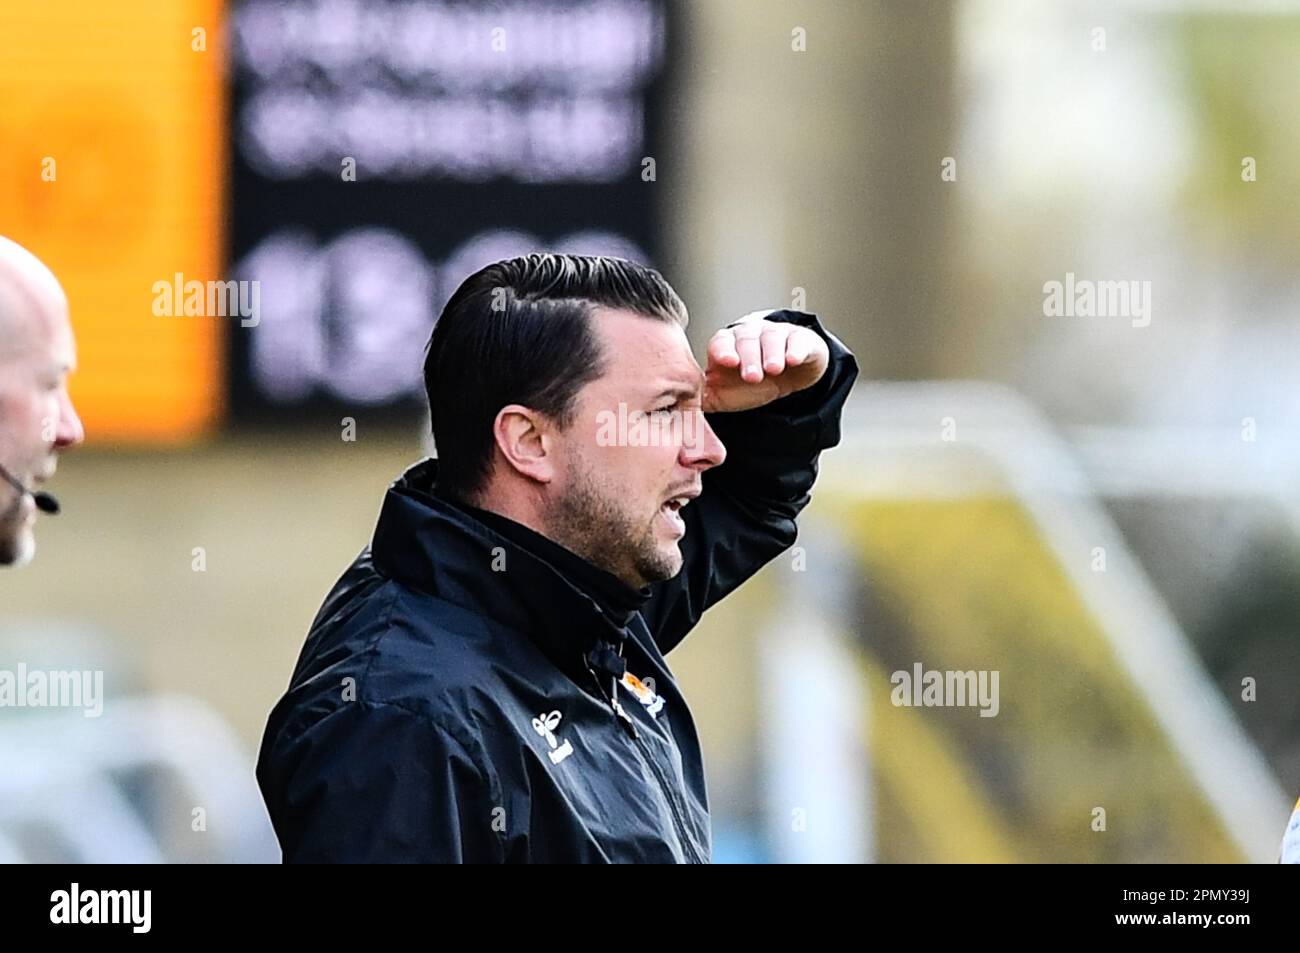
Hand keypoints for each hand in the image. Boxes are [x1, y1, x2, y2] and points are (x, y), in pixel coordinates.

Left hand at [702, 311, 829, 412]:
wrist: (787, 376)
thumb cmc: (748, 384)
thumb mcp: (724, 393)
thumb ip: (704, 399)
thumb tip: (683, 412)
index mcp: (727, 345)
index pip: (721, 342)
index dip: (722, 350)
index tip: (726, 362)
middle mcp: (750, 334)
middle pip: (746, 339)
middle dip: (749, 357)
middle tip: (752, 377)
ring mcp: (775, 334)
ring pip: (771, 338)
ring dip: (771, 353)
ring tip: (773, 370)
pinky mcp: (799, 340)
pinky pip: (797, 341)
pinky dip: (796, 350)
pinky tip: (792, 360)